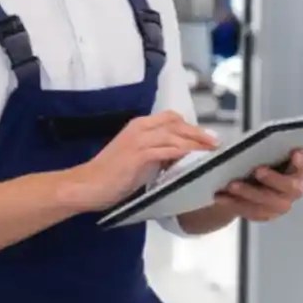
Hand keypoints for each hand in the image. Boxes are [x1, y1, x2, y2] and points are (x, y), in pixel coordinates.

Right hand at [62, 111, 218, 211]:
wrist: (87, 185)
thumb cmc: (109, 176)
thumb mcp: (136, 160)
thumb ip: (155, 154)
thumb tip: (176, 158)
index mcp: (138, 126)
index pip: (171, 118)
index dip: (189, 126)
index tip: (204, 137)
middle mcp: (140, 128)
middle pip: (177, 123)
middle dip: (198, 132)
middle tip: (215, 143)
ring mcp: (139, 140)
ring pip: (175, 134)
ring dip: (196, 142)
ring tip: (212, 151)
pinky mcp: (139, 154)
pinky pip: (169, 149)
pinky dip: (185, 152)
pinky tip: (195, 159)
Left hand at [213, 149, 302, 222]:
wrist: (245, 180)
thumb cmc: (256, 158)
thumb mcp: (258, 147)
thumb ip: (260, 144)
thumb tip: (245, 143)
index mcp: (297, 168)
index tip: (296, 152)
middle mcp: (294, 188)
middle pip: (289, 187)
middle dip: (274, 179)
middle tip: (258, 170)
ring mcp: (280, 204)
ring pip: (267, 203)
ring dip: (248, 193)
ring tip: (231, 185)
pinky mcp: (264, 214)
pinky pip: (251, 212)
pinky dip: (235, 203)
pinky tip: (220, 196)